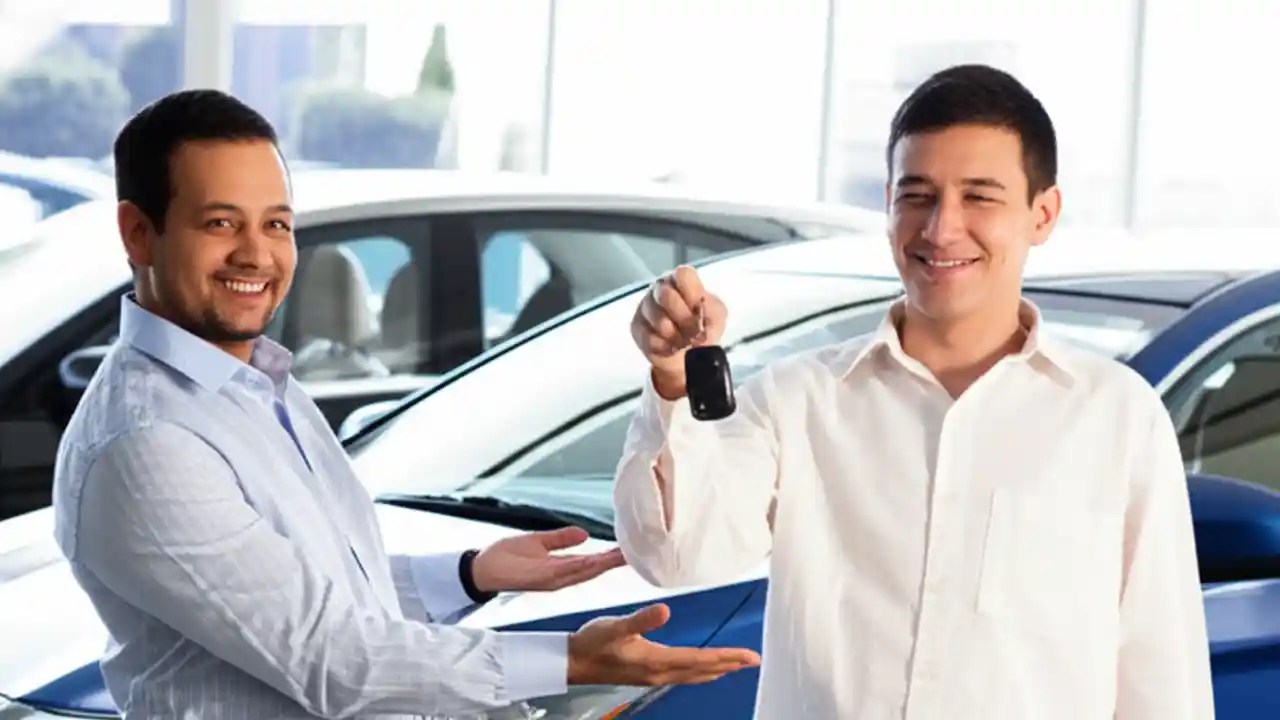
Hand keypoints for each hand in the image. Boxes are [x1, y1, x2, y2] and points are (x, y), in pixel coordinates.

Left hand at [470, 527, 625, 593]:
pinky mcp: (540, 578)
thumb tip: (585, 534)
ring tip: (625, 556)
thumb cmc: (505, 557)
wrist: (481, 568)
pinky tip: (596, 562)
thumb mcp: (538, 542)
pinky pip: (565, 573)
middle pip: (594, 570)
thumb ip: (560, 539)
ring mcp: (551, 579)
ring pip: (584, 572)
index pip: (592, 562)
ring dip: (605, 565)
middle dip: (616, 562)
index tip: (631, 549)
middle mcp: (560, 577)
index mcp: (560, 568)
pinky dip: (582, 568)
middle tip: (640, 554)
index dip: (612, 557)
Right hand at [568, 603, 759, 685]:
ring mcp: (654, 676)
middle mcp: (660, 672)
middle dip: (729, 665)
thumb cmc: (593, 642)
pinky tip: (701, 667)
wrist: (572, 662)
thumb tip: (665, 610)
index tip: (750, 656)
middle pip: (703, 670)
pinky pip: (683, 675)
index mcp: (657, 661)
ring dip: (716, 669)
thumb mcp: (615, 626)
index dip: (727, 657)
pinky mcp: (647, 674)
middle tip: (753, 661)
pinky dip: (699, 671)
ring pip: (694, 675)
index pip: (701, 659)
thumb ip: (641, 619)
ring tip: (735, 665)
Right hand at [631, 265, 726, 397]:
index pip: (683, 274)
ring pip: (658, 320)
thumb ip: (711, 309)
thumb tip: (698, 316)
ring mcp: (645, 306)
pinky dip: (665, 347)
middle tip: (694, 334)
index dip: (692, 294)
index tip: (699, 311)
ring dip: (676, 337)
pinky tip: (672, 348)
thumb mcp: (716, 315)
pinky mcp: (636, 326)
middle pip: (666, 296)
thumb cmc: (703, 326)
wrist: (689, 353)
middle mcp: (661, 287)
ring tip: (685, 342)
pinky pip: (649, 337)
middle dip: (685, 320)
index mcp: (681, 279)